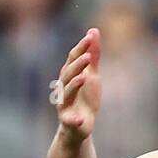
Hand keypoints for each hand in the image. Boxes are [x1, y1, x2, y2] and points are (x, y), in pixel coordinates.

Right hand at [55, 27, 101, 141]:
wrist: (81, 126)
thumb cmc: (85, 98)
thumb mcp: (92, 75)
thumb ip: (93, 55)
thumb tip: (93, 31)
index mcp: (69, 75)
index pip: (73, 59)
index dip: (81, 48)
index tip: (90, 37)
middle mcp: (63, 88)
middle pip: (68, 74)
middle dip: (77, 65)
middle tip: (88, 57)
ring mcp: (64, 104)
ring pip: (66, 93)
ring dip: (74, 85)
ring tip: (84, 78)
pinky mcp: (68, 121)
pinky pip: (70, 120)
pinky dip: (74, 119)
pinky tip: (81, 118)